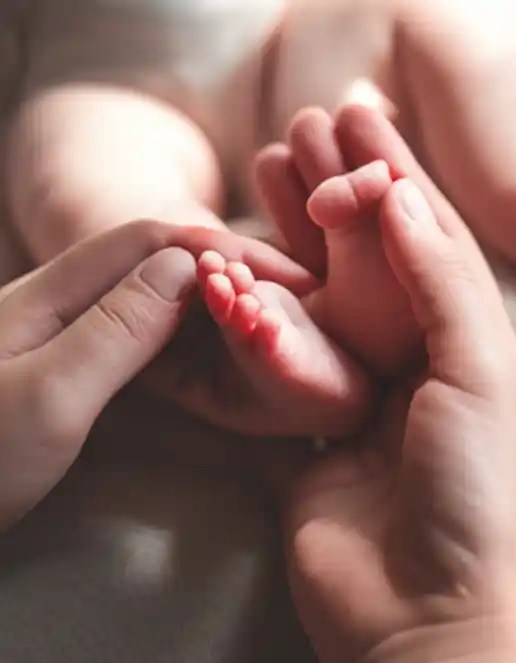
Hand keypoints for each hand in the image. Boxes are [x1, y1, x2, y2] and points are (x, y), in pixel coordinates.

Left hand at [0, 220, 311, 528]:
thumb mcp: (49, 397)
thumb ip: (120, 328)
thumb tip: (189, 266)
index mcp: (43, 295)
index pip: (148, 238)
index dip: (223, 245)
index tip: (291, 276)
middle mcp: (46, 305)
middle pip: (149, 259)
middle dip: (226, 265)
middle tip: (299, 297)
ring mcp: (46, 341)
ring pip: (142, 297)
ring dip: (209, 298)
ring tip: (270, 319)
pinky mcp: (50, 377)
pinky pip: (130, 336)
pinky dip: (182, 335)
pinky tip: (209, 355)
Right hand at [279, 107, 515, 662]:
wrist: (422, 616)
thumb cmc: (475, 500)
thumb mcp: (479, 376)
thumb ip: (441, 285)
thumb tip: (402, 194)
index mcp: (478, 349)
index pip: (437, 244)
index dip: (401, 177)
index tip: (364, 119)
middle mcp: (424, 368)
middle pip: (374, 262)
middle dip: (343, 196)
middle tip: (306, 130)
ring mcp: (364, 404)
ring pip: (324, 302)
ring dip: (297, 239)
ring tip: (269, 173)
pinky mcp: (308, 441)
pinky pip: (280, 364)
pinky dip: (260, 316)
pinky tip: (240, 266)